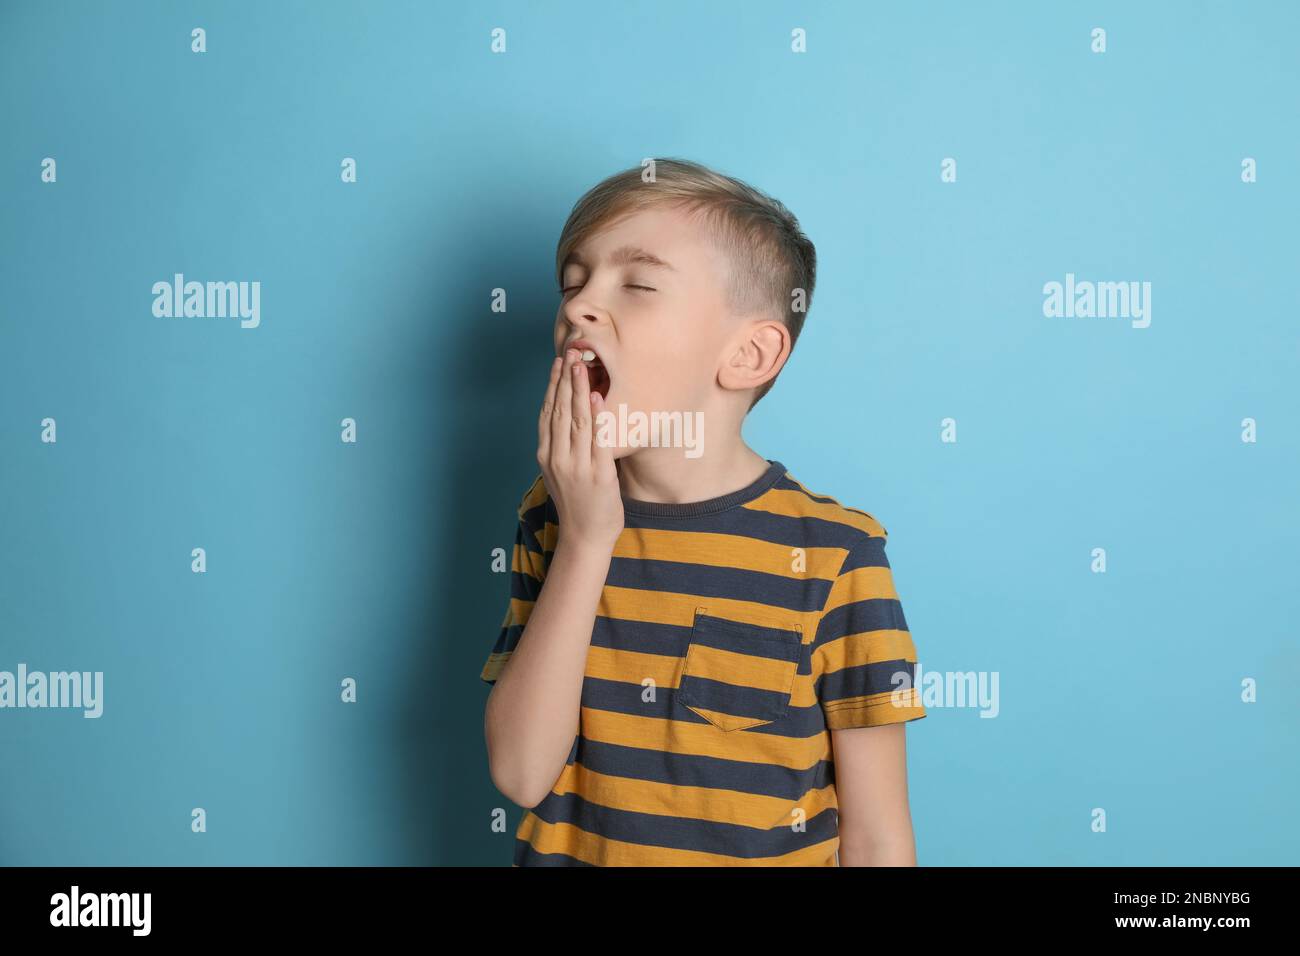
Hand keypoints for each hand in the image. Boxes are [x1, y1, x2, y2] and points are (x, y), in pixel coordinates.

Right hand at [536, 348, 623, 551]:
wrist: (586, 537)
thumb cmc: (577, 502)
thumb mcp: (560, 471)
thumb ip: (561, 444)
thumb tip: (569, 413)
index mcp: (546, 455)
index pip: (548, 412)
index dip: (553, 385)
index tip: (558, 361)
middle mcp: (558, 458)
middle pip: (560, 411)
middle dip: (566, 379)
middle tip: (572, 352)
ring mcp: (577, 466)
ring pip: (577, 420)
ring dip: (579, 390)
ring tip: (582, 366)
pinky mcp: (598, 475)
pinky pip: (597, 440)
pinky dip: (597, 417)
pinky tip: (597, 397)